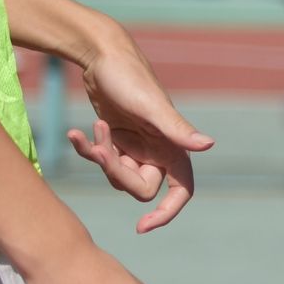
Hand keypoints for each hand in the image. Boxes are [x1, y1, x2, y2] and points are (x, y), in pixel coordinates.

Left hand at [63, 25, 214, 233]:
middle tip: (98, 149)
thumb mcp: (151, 106)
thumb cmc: (130, 77)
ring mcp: (136, 146)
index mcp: (173, 146)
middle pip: (140, 187)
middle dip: (115, 172)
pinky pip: (102, 160)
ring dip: (99, 158)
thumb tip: (208, 146)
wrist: (102, 56)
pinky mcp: (116, 139)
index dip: (167, 213)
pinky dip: (87, 148)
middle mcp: (158, 150)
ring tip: (89, 131)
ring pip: (118, 177)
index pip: (181, 190)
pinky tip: (75, 133)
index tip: (142, 227)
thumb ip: (178, 128)